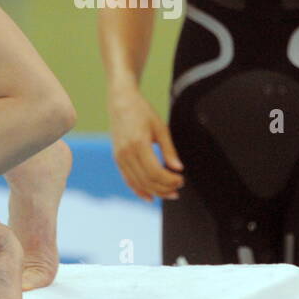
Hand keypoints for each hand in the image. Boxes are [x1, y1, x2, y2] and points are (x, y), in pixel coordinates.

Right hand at [108, 86, 183, 200]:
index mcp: (138, 144)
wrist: (121, 102)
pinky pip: (128, 180)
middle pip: (147, 180)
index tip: (181, 180)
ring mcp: (119, 157)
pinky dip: (139, 190)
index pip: (155, 172)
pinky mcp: (117, 159)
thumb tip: (178, 168)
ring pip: (138, 183)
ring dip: (154, 191)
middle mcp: (126, 153)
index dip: (170, 180)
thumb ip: (169, 150)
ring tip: (169, 193)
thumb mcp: (160, 127)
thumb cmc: (141, 111)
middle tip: (178, 188)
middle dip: (164, 188)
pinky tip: (150, 196)